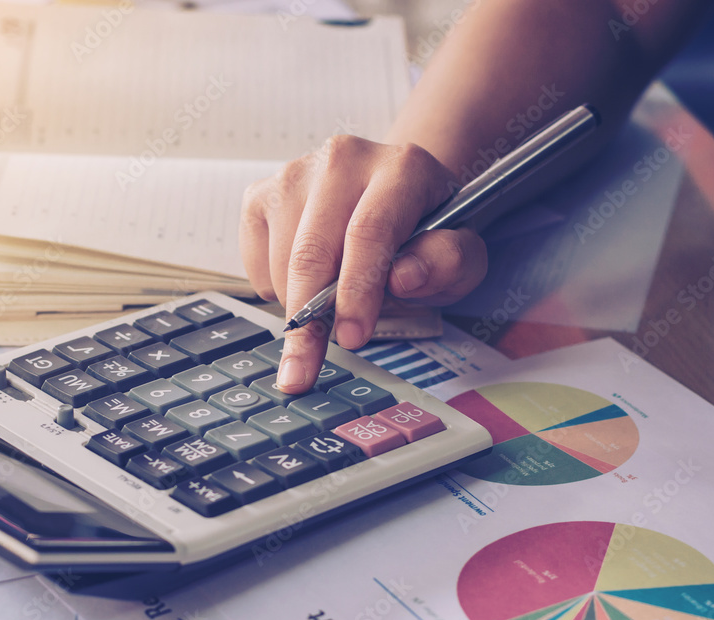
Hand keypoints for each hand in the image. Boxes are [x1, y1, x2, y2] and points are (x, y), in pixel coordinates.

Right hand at [239, 135, 487, 392]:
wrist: (392, 204)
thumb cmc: (425, 236)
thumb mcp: (458, 256)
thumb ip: (448, 263)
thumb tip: (404, 275)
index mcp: (401, 166)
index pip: (368, 232)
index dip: (357, 291)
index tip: (352, 338)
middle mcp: (343, 158)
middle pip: (312, 251)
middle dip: (309, 319)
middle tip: (308, 367)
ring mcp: (295, 173)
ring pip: (280, 261)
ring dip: (296, 307)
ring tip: (327, 314)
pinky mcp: (260, 194)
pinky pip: (255, 262)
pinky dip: (275, 290)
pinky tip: (305, 285)